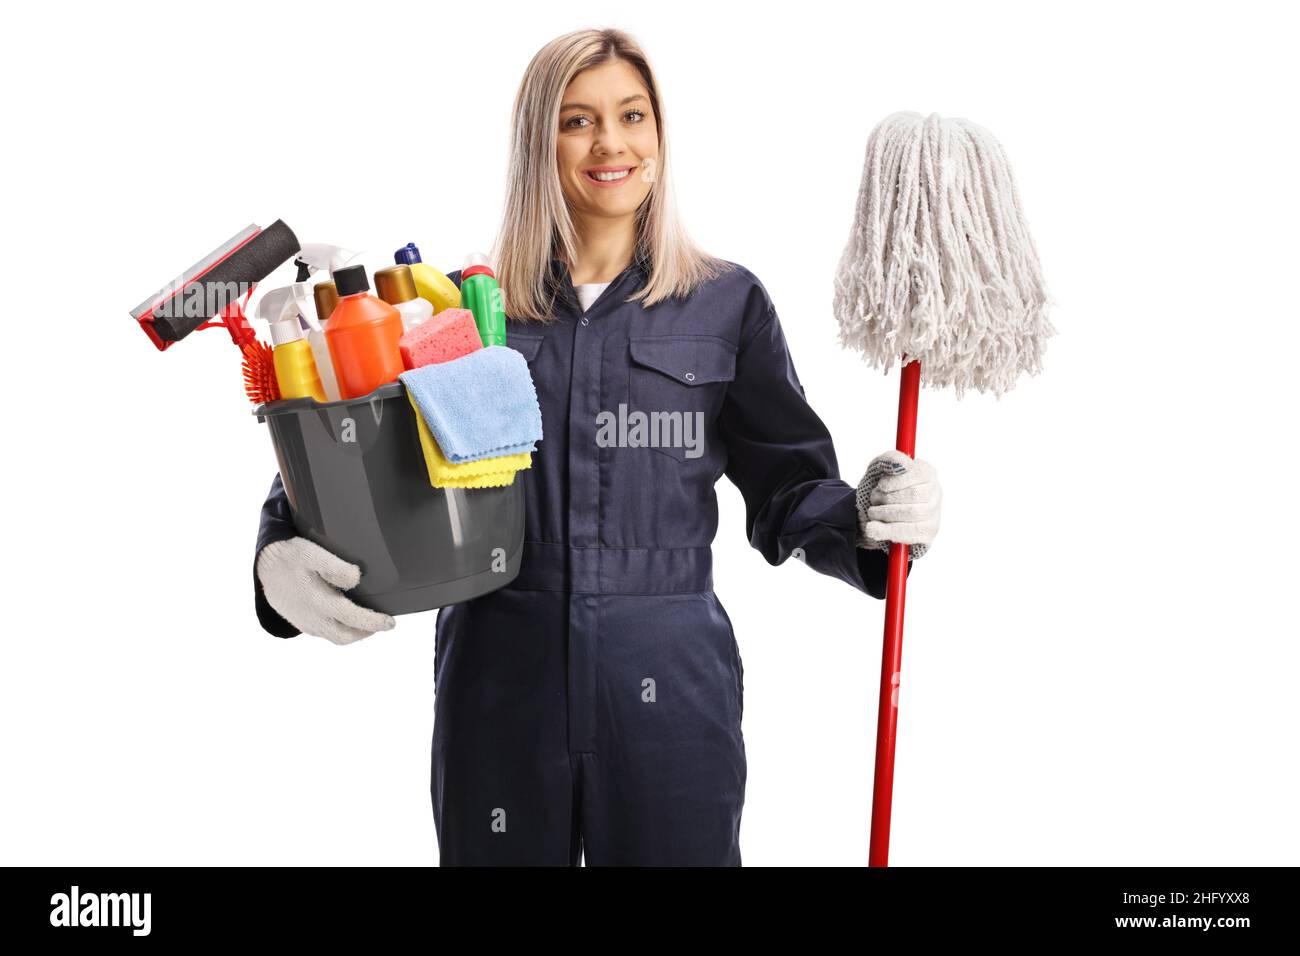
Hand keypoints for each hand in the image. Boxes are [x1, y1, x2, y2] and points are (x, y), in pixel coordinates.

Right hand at [256, 537, 395, 644]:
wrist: (264, 565)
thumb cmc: (290, 556)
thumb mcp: (313, 554)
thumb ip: (335, 567)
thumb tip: (356, 578)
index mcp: (319, 602)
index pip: (353, 618)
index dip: (374, 622)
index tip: (391, 622)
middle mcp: (313, 618)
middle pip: (346, 636)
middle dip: (366, 632)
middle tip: (383, 623)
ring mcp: (305, 622)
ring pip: (334, 636)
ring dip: (353, 633)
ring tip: (366, 623)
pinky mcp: (300, 621)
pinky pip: (323, 632)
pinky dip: (338, 629)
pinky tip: (343, 619)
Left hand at [855, 450, 941, 557]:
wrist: (875, 513)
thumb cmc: (881, 488)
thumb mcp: (879, 468)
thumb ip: (889, 459)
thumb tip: (903, 463)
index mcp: (927, 473)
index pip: (920, 474)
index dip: (897, 481)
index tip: (881, 486)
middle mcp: (935, 493)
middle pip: (915, 495)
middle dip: (888, 498)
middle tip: (874, 499)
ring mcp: (933, 515)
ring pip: (912, 514)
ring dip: (885, 513)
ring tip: (873, 512)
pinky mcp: (927, 534)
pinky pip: (909, 534)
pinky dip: (887, 531)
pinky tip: (874, 529)